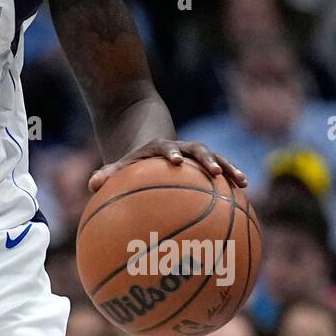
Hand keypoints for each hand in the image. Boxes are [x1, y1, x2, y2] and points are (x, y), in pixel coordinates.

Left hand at [87, 139, 247, 192]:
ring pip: (216, 157)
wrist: (149, 143)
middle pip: (197, 149)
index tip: (175, 162)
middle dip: (206, 159)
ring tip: (241, 182)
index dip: (170, 153)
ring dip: (228, 167)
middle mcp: (181, 148)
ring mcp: (196, 155)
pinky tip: (245, 192)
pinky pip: (222, 170)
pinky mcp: (206, 163)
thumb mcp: (119, 165)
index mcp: (159, 148)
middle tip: (216, 171)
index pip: (165, 148)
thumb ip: (107, 174)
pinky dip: (232, 178)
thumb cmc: (133, 163)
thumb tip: (91, 185)